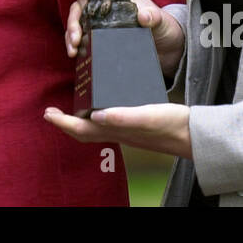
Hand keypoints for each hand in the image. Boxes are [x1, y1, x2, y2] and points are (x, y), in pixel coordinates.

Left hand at [44, 103, 191, 157]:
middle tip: (52, 112)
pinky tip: (102, 106)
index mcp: (117, 130)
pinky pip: (108, 122)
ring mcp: (127, 131)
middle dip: (66, 123)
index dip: (63, 123)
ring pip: (95, 128)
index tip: (48, 113)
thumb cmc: (172, 125)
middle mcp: (119, 132)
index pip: (82, 129)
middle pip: (84, 131)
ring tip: (71, 108)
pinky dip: (97, 115)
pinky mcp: (136, 126)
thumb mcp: (148, 116)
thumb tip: (95, 115)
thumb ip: (123, 117)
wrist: (194, 135)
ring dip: (79, 120)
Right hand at [64, 0, 184, 77]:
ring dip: (71, 36)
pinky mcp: (102, 39)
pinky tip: (76, 56)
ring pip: (79, 24)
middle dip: (73, 23)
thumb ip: (153, 17)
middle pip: (80, 8)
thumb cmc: (166, 29)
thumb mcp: (161, 22)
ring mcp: (102, 23)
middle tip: (75, 41)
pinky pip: (85, 39)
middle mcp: (107, 6)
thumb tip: (143, 16)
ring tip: (73, 52)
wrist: (171, 50)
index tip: (79, 14)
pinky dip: (77, 46)